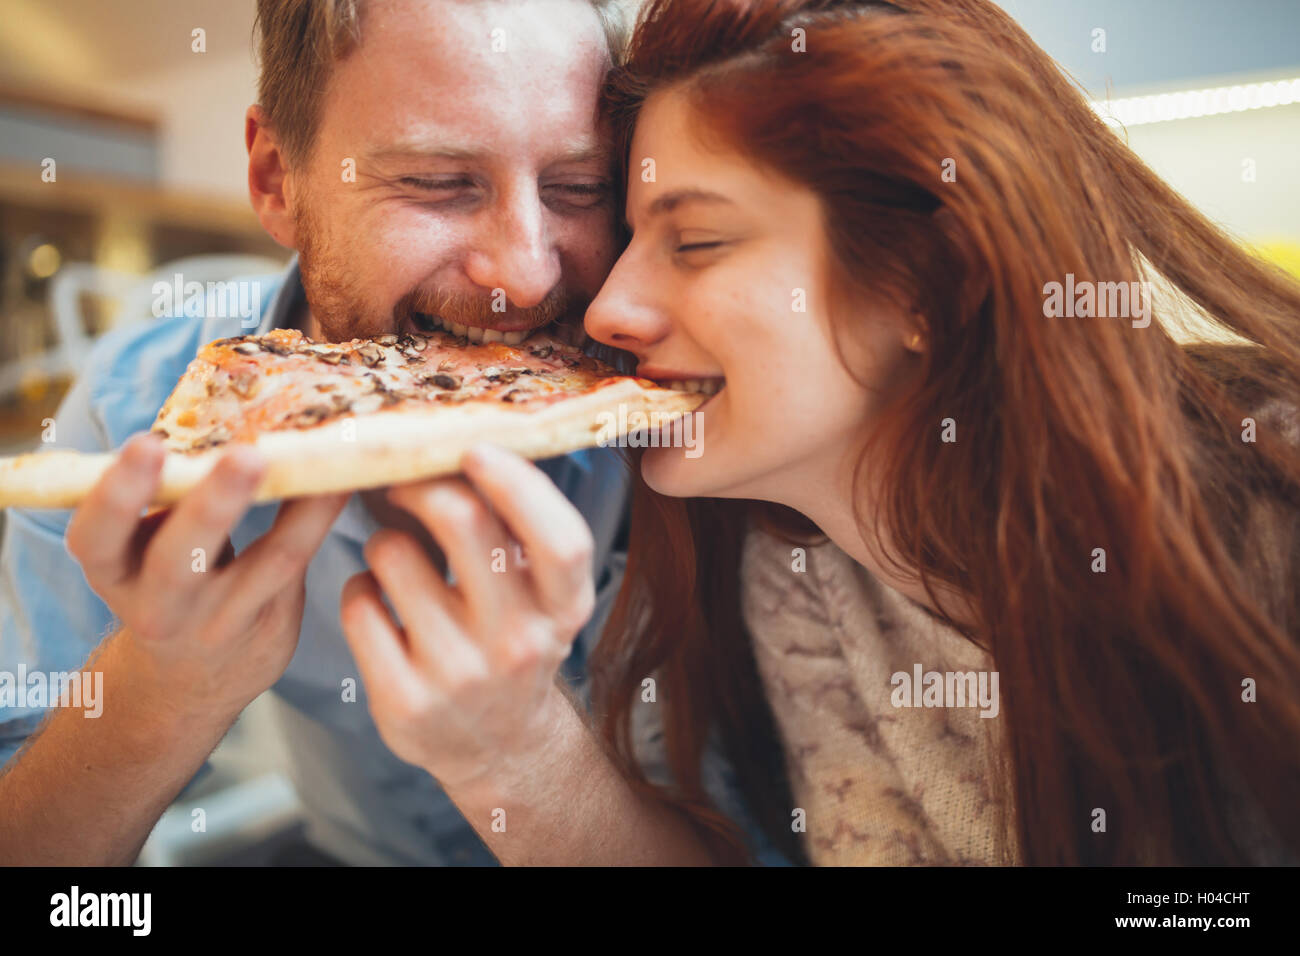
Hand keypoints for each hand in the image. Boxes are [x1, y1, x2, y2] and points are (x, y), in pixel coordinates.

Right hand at [65, 432, 347, 717]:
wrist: (194, 675)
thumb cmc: (169, 581)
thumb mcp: (143, 549)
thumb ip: (166, 501)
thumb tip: (215, 411)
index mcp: (114, 571)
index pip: (96, 538)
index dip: (116, 495)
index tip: (146, 443)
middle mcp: (160, 606)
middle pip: (180, 561)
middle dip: (212, 505)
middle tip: (245, 456)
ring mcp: (220, 622)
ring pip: (265, 566)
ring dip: (299, 514)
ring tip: (325, 469)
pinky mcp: (272, 625)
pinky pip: (302, 566)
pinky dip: (322, 518)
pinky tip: (344, 480)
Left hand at [340, 443, 595, 788]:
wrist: (497, 744)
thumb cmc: (514, 641)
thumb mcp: (544, 596)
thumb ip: (524, 532)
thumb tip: (474, 441)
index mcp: (564, 608)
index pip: (559, 539)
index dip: (517, 484)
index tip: (474, 449)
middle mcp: (519, 643)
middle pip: (462, 521)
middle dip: (422, 484)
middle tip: (406, 482)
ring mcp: (460, 676)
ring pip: (393, 553)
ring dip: (385, 541)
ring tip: (396, 559)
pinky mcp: (404, 702)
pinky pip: (357, 603)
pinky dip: (359, 589)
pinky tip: (377, 602)